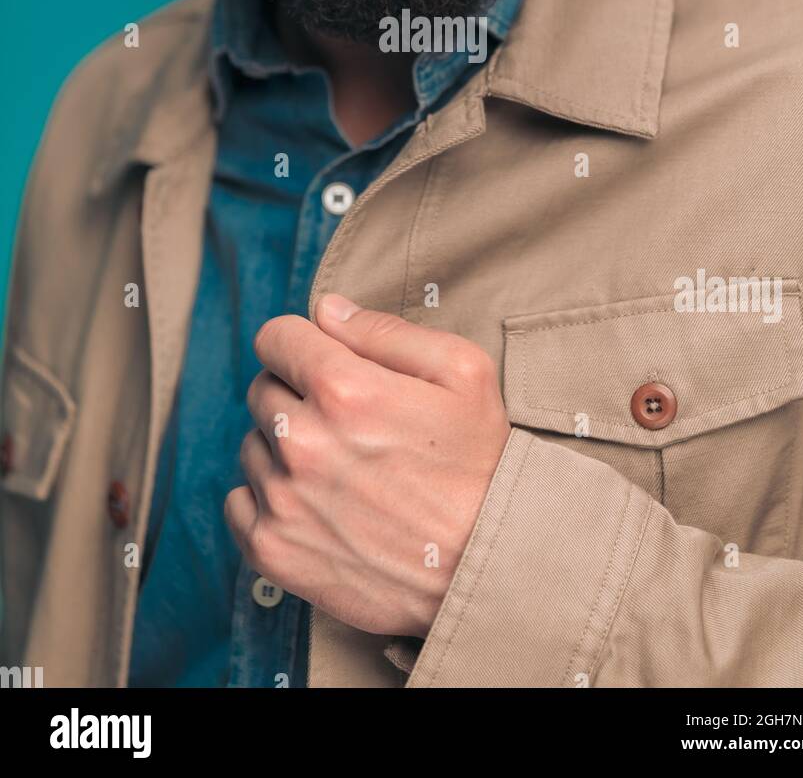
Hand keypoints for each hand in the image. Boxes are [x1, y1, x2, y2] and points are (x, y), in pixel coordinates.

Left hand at [225, 294, 510, 637]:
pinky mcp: (272, 549)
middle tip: (345, 422)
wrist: (487, 568)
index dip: (303, 344)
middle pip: (262, 389)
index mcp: (344, 388)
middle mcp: (302, 441)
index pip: (276, 337)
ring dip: (284, 448)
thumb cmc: (481, 466)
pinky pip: (239, 501)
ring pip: (254, 445)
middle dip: (296, 393)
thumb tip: (326, 311)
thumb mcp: (462, 373)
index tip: (325, 363)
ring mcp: (283, 499)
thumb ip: (386, 331)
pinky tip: (314, 503)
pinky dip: (267, 498)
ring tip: (339, 468)